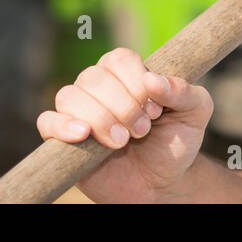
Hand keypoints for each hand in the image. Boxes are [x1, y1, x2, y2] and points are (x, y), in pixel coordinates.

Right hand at [36, 47, 213, 202]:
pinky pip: (47, 121)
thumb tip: (154, 79)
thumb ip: (183, 91)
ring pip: (70, 96)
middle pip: (94, 77)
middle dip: (122, 106)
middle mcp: (99, 87)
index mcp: (127, 73)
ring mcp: (79, 111)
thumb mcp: (194, 113)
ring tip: (122, 142)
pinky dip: (61, 125)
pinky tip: (83, 135)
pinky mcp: (63, 138)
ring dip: (99, 118)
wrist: (162, 183)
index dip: (136, 82)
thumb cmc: (175, 142)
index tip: (155, 110)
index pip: (119, 59)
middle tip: (142, 130)